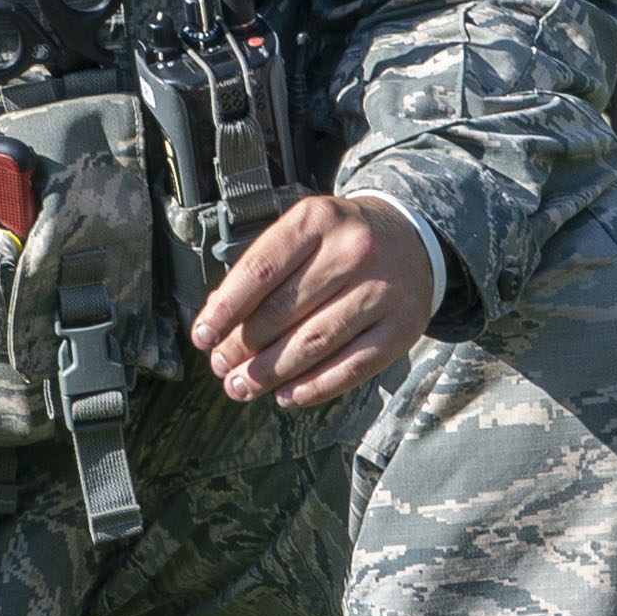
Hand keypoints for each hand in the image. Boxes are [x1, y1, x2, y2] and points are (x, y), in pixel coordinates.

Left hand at [190, 192, 434, 406]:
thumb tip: (220, 324)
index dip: (225, 310)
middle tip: (222, 367)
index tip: (203, 336)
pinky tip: (287, 395)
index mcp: (318, 220)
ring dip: (271, 372)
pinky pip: (352, 367)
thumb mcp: (304, 231)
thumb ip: (264, 269)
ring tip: (243, 386)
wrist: (412, 237)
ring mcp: (383, 290)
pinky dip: (314, 387)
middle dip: (244, 347)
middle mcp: (354, 250)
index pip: (259, 271)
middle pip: (283, 310)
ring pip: (315, 342)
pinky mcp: (404, 325)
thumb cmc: (343, 239)